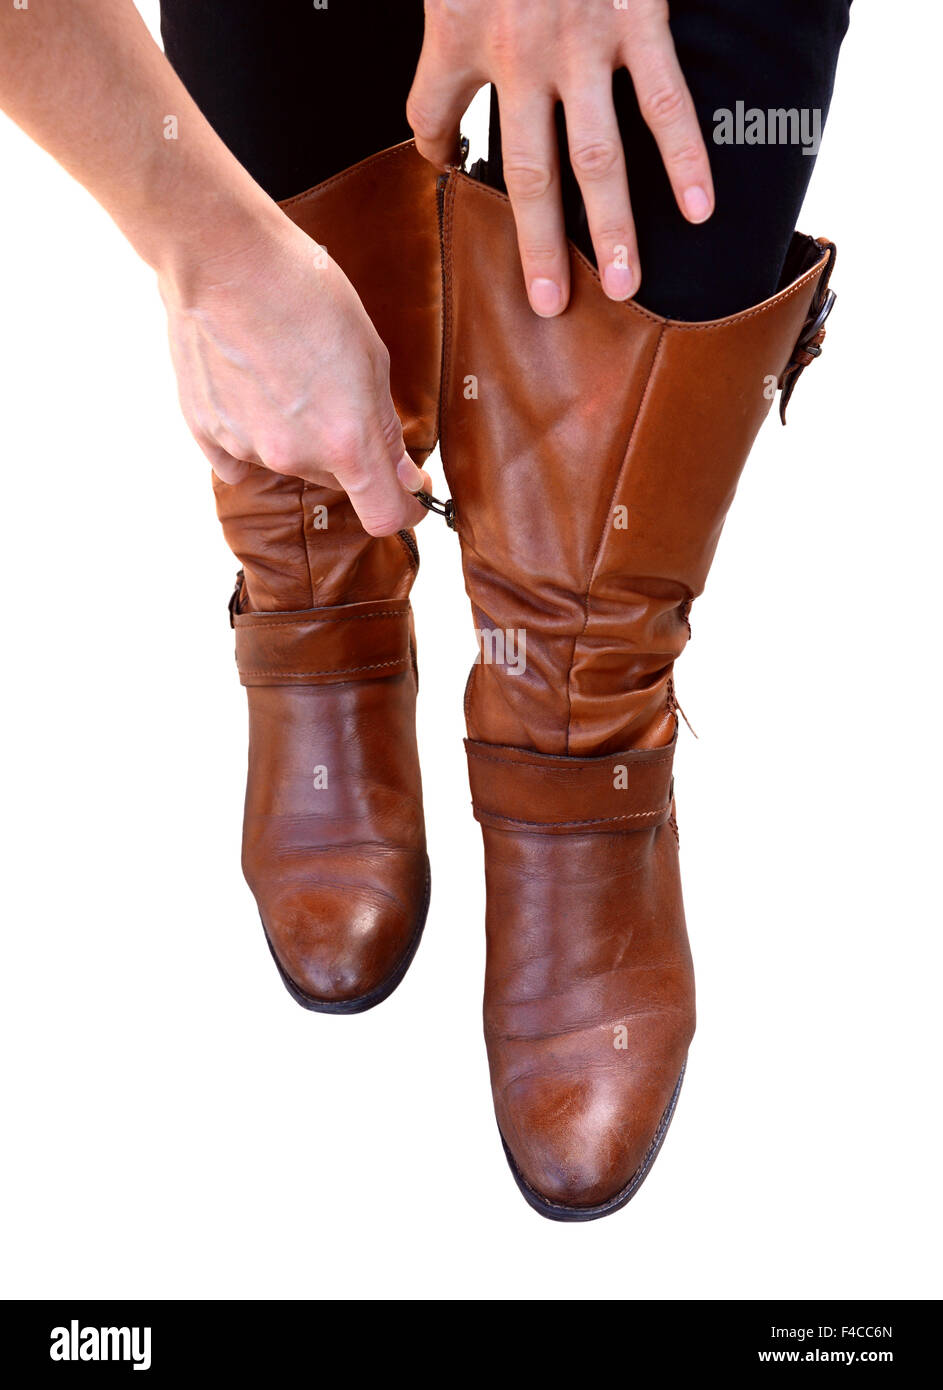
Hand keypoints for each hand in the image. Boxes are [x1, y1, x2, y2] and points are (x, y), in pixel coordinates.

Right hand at [160, 214, 429, 536]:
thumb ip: (385, 426)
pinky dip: (251, 429)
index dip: (404, 508)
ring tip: (286, 368)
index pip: (384, 514)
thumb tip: (402, 474)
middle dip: (345, 449)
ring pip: (287, 459)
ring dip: (296, 431)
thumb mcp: (371, 354)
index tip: (409, 493)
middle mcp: (293, 457)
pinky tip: (249, 384)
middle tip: (337, 388)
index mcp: (345, 442)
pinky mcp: (205, 430)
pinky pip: (238, 451)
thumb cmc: (305, 292)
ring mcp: (244, 447)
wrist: (222, 255)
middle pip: (335, 478)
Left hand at [407, 0, 713, 314]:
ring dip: (615, 226)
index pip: (428, 115)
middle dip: (538, 245)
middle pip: (527, 172)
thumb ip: (443, 24)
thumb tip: (433, 89)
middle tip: (548, 305)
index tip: (443, 170)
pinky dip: (686, 157)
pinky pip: (665, 101)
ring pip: (599, 156)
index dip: (430, 149)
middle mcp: (520, 53)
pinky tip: (700, 207)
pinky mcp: (638, 18)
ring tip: (625, 286)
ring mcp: (583, 42)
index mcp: (460, 33)